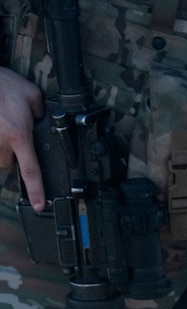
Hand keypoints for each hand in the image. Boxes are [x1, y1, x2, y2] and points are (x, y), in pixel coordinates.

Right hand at [0, 67, 45, 209]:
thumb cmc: (3, 83)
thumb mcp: (32, 95)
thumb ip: (40, 113)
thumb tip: (41, 121)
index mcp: (20, 136)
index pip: (31, 171)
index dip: (36, 191)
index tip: (38, 205)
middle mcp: (1, 142)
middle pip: (8, 162)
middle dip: (10, 152)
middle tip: (10, 130)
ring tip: (1, 122)